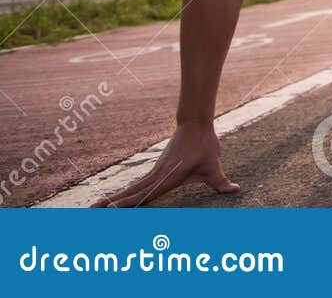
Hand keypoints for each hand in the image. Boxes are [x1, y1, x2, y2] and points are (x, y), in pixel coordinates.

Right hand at [94, 122, 238, 207]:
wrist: (195, 124)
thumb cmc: (204, 146)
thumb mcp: (213, 166)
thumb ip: (221, 182)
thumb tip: (235, 190)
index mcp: (168, 177)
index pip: (145, 194)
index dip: (128, 202)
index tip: (110, 209)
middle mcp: (157, 176)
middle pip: (130, 193)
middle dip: (110, 204)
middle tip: (89, 213)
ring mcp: (154, 173)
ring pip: (130, 189)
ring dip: (112, 199)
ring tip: (92, 209)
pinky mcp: (155, 171)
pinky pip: (136, 185)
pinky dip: (123, 194)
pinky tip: (113, 201)